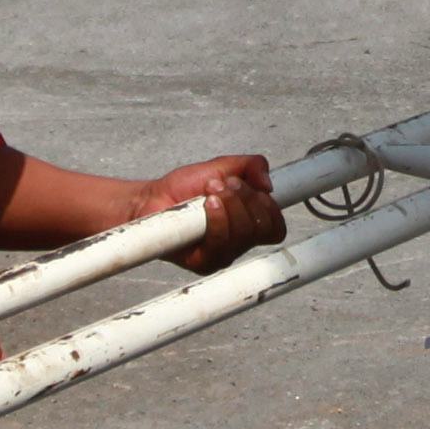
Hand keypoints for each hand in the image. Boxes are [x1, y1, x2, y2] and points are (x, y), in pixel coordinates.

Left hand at [131, 155, 282, 271]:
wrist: (153, 198)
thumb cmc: (185, 188)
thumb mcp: (222, 167)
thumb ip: (250, 166)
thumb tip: (268, 183)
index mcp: (248, 225)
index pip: (275, 228)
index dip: (268, 206)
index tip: (249, 185)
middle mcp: (238, 244)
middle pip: (263, 229)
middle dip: (246, 198)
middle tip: (223, 184)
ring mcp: (222, 255)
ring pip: (244, 234)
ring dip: (230, 204)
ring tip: (210, 190)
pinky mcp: (204, 262)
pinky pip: (221, 243)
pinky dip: (217, 218)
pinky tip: (206, 204)